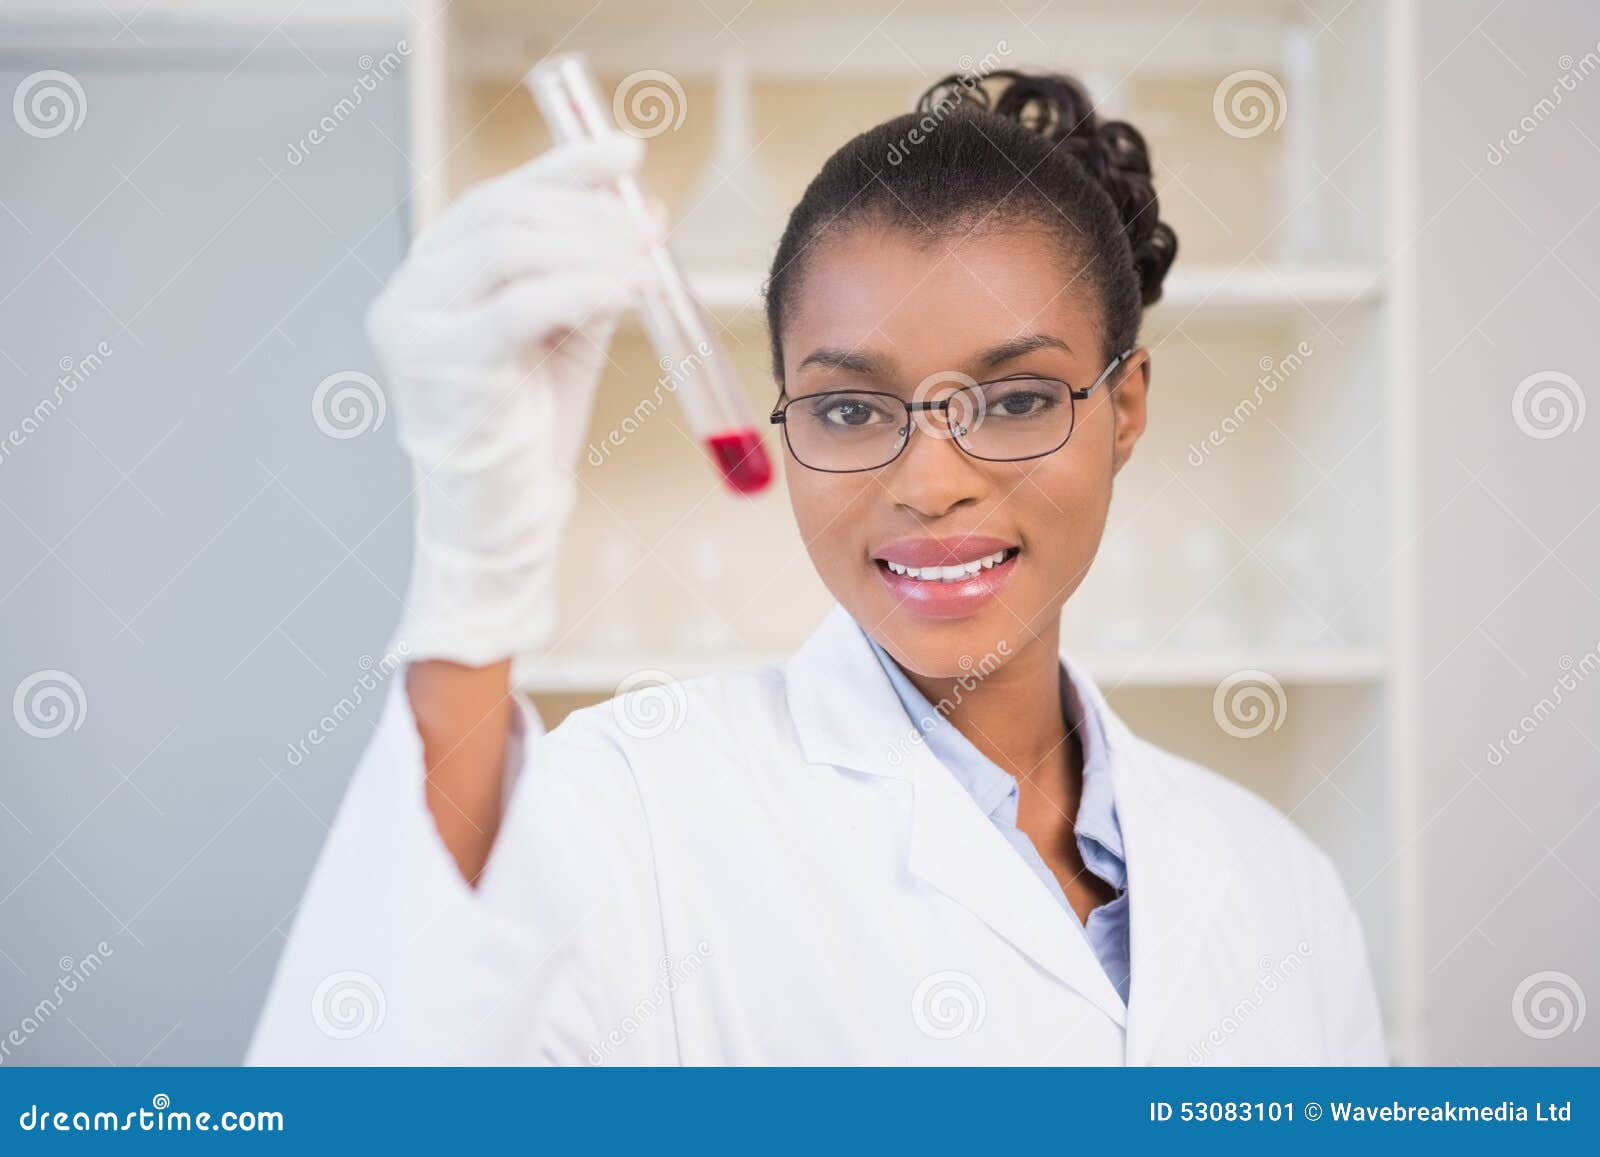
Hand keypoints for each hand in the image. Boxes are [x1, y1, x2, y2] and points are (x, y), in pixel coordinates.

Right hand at [368, 134, 652, 665]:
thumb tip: (642, 210)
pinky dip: (581, 289)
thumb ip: (588, 269)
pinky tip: (629, 290)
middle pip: (503, 213)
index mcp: (434, 275)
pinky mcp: (439, 366)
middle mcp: (410, 292)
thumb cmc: (531, 430)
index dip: (564, 165)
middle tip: (653, 226)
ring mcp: (415, 327)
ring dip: (591, 247)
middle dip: (589, 212)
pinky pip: (518, 306)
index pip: (499, 196)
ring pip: (508, 249)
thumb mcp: (564, 332)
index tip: (629, 152)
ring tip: (647, 261)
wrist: (504, 521)